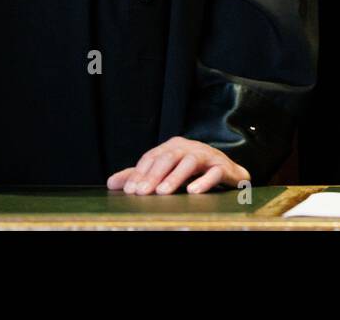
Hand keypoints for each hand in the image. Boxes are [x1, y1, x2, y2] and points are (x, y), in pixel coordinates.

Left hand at [107, 137, 250, 194]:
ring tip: (163, 192)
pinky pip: (214, 172)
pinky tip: (193, 191)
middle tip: (142, 193)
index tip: (129, 190)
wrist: (228, 171)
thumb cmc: (193, 171)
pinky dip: (204, 181)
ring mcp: (207, 155)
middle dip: (154, 175)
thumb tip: (111, 183)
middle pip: (169, 157)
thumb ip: (140, 176)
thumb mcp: (165, 171)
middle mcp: (189, 147)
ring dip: (175, 177)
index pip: (153, 157)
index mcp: (173, 146)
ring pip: (190, 162)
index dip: (140, 173)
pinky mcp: (223, 167)